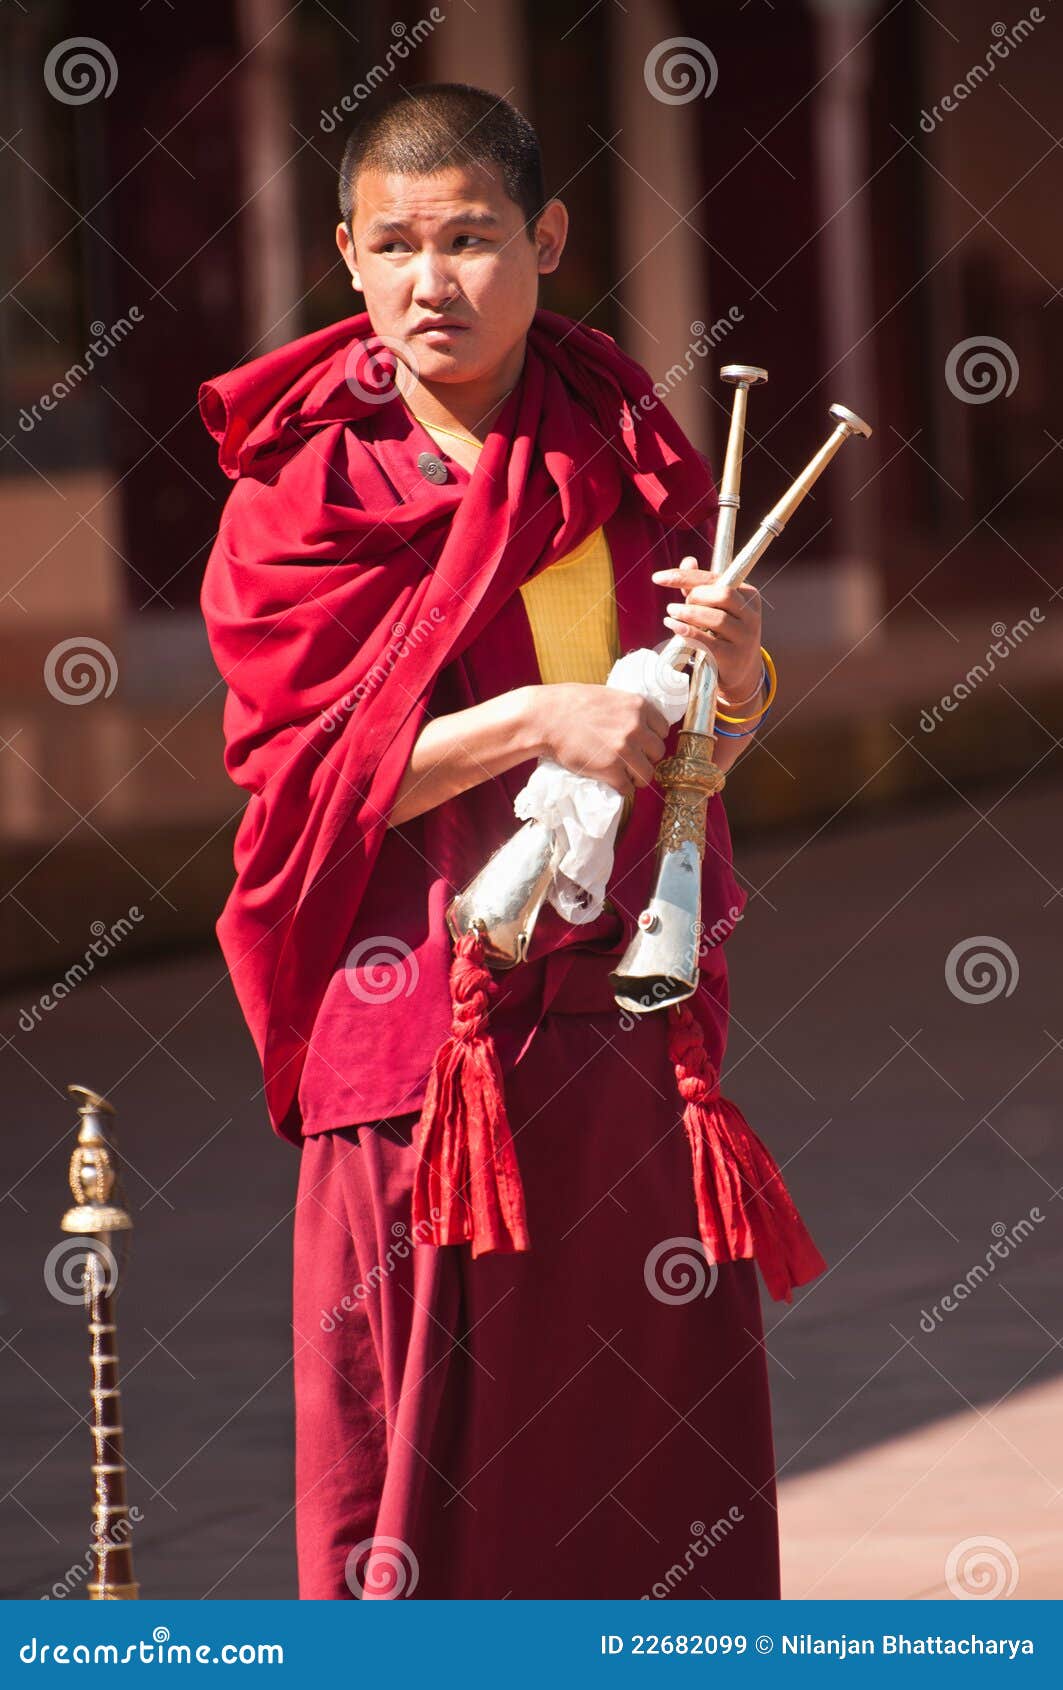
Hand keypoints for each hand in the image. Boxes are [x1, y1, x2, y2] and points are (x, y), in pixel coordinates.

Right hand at [528, 683, 669, 798]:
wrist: (546, 718)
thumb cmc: (570, 703)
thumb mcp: (607, 696)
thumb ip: (627, 711)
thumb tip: (638, 725)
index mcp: (638, 706)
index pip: (663, 729)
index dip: (652, 739)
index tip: (643, 744)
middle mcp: (637, 727)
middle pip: (658, 753)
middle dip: (646, 758)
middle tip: (632, 761)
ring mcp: (625, 750)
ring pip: (646, 774)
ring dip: (636, 777)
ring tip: (624, 776)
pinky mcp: (611, 769)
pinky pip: (627, 787)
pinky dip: (621, 788)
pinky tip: (612, 782)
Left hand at [650, 556, 762, 702]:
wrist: (740, 671)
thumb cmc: (723, 633)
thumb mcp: (715, 608)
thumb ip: (700, 586)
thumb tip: (688, 560)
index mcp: (748, 594)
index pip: (716, 578)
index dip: (685, 576)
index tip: (658, 578)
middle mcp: (750, 613)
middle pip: (722, 594)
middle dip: (694, 596)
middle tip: (677, 605)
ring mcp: (746, 636)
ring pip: (717, 618)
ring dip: (688, 613)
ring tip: (671, 613)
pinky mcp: (735, 656)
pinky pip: (709, 641)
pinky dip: (687, 632)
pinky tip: (673, 626)